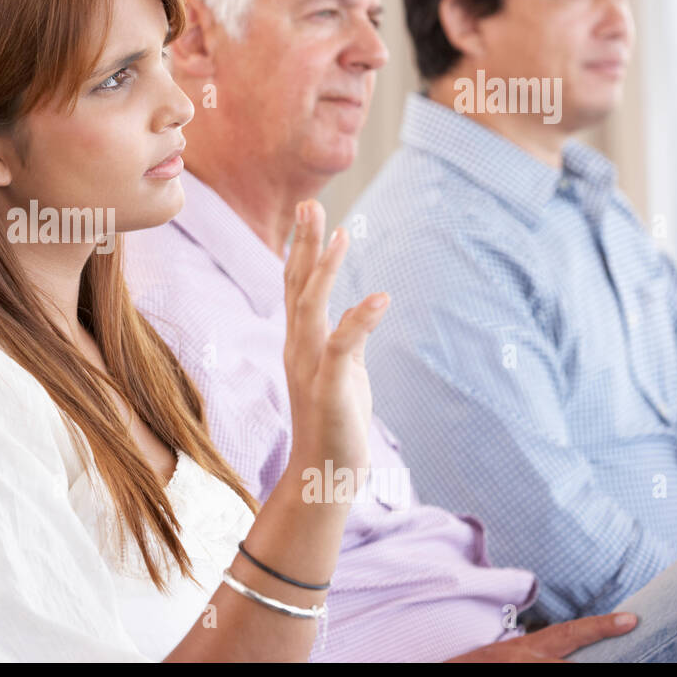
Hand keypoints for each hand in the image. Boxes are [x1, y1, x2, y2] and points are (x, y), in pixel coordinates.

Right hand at [283, 199, 388, 477]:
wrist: (324, 472)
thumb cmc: (336, 421)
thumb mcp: (345, 369)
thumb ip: (350, 335)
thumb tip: (364, 306)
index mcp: (300, 341)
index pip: (296, 285)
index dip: (301, 248)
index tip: (309, 212)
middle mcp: (298, 347)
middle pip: (296, 286)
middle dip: (303, 244)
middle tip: (309, 204)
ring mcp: (310, 366)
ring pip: (312, 308)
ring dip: (324, 270)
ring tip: (340, 235)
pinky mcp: (329, 387)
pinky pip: (343, 347)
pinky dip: (359, 320)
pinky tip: (380, 297)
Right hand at [446, 612, 637, 661]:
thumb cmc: (472, 668)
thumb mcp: (502, 654)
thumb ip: (533, 653)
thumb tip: (568, 656)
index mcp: (523, 648)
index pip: (568, 633)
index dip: (600, 627)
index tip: (631, 620)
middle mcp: (523, 660)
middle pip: (573, 670)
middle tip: (631, 667)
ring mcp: (517, 675)